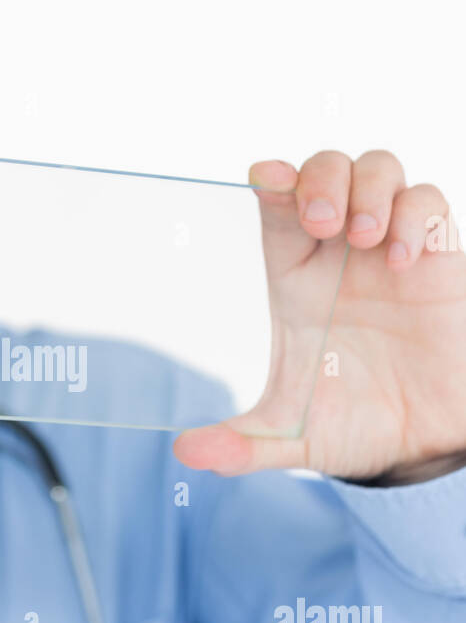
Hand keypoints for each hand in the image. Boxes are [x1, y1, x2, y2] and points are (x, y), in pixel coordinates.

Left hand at [173, 150, 465, 480]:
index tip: (264, 177)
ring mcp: (389, 248)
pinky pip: (429, 203)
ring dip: (369, 190)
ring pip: (379, 169)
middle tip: (323, 222)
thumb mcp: (292, 437)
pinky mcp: (437, 259)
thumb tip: (185, 453)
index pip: (277, 208)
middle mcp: (341, 254)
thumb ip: (242, 445)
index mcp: (297, 279)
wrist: (424, 444)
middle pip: (326, 170)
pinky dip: (415, 216)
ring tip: (364, 238)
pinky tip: (402, 260)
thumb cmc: (355, 424)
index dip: (272, 182)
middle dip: (320, 179)